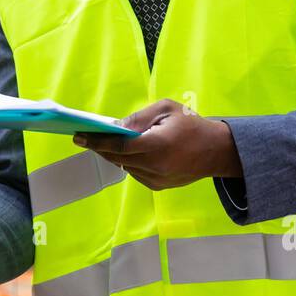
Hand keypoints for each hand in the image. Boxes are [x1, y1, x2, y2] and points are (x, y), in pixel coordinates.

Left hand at [72, 99, 242, 190]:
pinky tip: (129, 152)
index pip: (120, 145)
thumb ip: (139, 117)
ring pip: (124, 166)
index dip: (97, 141)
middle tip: (84, 138)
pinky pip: (135, 173)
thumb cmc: (191, 124)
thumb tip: (115, 126)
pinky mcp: (158, 186)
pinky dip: (128, 162)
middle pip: (117, 158)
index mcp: (158, 144)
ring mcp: (156, 179)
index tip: (79, 136)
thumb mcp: (166, 109)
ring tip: (104, 142)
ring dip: (114, 155)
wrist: (216, 151)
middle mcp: (155, 165)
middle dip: (99, 147)